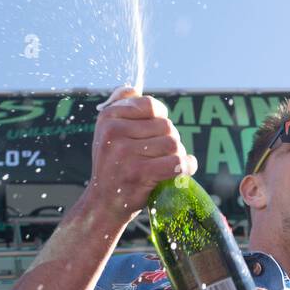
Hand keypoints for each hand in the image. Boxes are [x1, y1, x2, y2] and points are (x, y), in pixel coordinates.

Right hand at [88, 87, 196, 222]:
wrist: (104, 202)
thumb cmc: (112, 164)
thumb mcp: (107, 132)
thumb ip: (119, 106)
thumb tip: (133, 87)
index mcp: (108, 117)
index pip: (151, 106)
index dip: (160, 117)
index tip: (156, 130)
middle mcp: (114, 132)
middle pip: (166, 126)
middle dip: (169, 140)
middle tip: (160, 155)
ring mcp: (126, 153)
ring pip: (173, 144)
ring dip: (177, 155)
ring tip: (166, 164)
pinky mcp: (139, 173)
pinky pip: (177, 163)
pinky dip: (186, 167)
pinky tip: (183, 169)